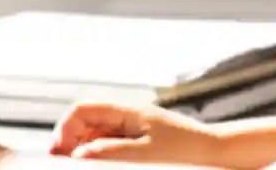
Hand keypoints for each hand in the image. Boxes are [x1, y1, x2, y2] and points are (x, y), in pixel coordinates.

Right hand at [51, 102, 219, 163]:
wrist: (217, 154)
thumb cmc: (188, 151)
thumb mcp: (146, 153)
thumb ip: (111, 151)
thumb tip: (79, 153)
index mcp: (128, 112)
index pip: (84, 110)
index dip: (65, 128)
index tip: (58, 152)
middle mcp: (127, 118)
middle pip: (85, 124)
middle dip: (70, 142)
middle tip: (62, 163)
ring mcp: (132, 132)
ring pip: (95, 137)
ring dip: (83, 151)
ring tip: (78, 165)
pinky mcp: (139, 145)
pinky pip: (109, 147)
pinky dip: (99, 156)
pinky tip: (99, 166)